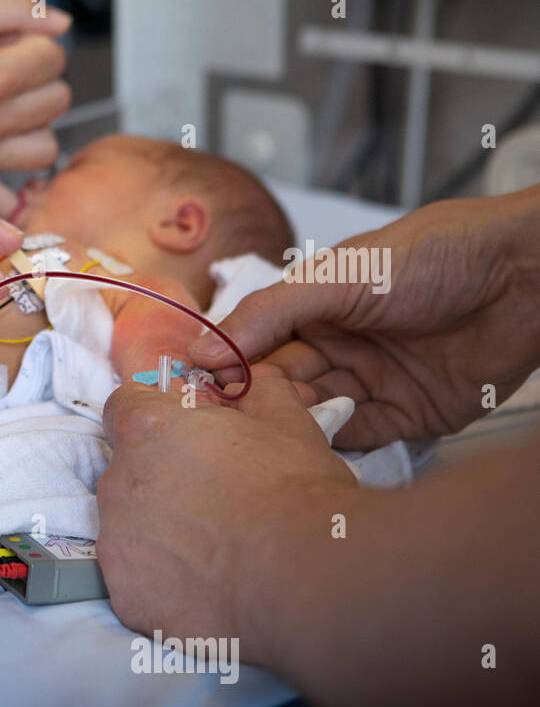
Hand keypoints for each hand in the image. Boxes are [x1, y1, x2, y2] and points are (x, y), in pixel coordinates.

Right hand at [0, 0, 71, 213]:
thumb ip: (13, 7)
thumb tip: (59, 23)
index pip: (53, 58)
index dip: (32, 45)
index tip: (6, 47)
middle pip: (55, 103)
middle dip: (35, 84)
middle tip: (0, 79)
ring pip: (43, 150)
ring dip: (29, 130)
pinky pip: (11, 195)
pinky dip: (7, 179)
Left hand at [96, 372, 355, 655]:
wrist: (301, 579)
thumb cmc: (294, 491)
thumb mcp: (288, 421)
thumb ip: (258, 390)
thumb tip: (250, 378)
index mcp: (146, 429)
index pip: (124, 408)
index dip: (154, 420)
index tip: (183, 438)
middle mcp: (117, 482)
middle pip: (127, 472)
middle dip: (160, 480)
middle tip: (213, 500)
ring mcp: (114, 542)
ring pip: (128, 528)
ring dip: (159, 532)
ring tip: (214, 549)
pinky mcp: (124, 595)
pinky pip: (136, 580)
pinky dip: (162, 582)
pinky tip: (205, 586)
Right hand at [189, 190, 539, 448]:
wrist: (525, 276)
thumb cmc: (431, 257)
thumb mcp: (334, 276)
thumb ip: (267, 313)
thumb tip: (202, 349)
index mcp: (317, 310)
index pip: (258, 346)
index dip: (231, 368)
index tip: (200, 391)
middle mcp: (342, 349)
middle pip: (283, 387)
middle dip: (259, 404)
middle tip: (232, 423)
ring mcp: (375, 384)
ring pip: (316, 416)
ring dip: (293, 428)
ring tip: (269, 437)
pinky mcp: (410, 417)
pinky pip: (361, 439)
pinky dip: (336, 446)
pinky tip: (310, 448)